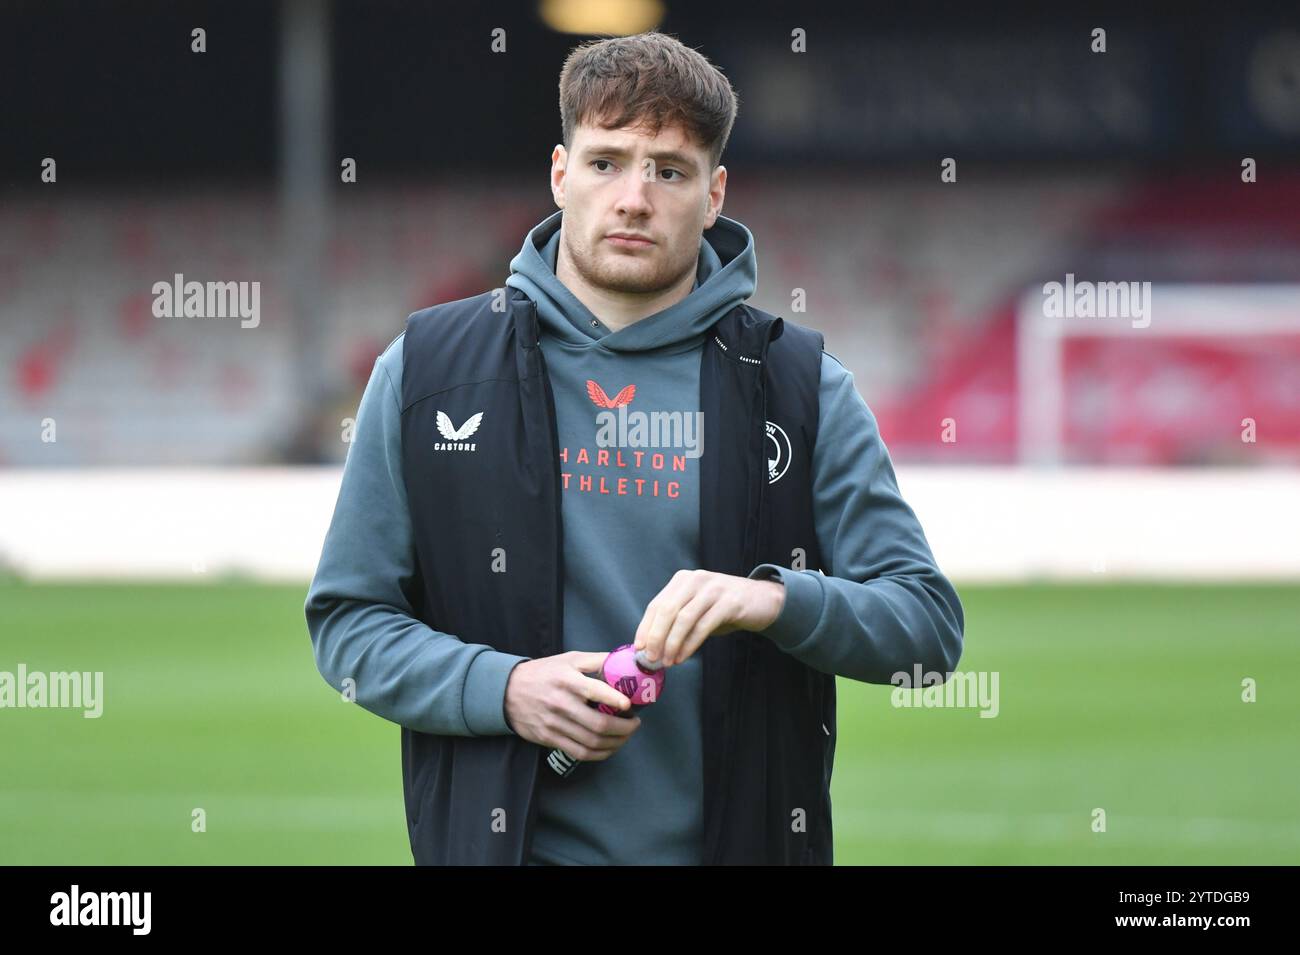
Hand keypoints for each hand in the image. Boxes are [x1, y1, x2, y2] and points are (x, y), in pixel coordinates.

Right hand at [503, 651, 641, 759]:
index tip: (630, 705)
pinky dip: (600, 753)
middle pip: (597, 724)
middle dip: (624, 728)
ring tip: (626, 736)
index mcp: (566, 679)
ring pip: (591, 742)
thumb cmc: (544, 673)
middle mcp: (560, 703)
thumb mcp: (569, 659)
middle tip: (635, 724)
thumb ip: (596, 660)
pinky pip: (579, 752)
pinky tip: (610, 747)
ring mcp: (554, 724)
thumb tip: (624, 661)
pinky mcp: (549, 738)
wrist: (508, 691)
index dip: (615, 700)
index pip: (593, 690)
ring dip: (615, 742)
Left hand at [633, 569, 784, 668]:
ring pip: (684, 619)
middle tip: (651, 658)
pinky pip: (703, 625)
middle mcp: (695, 579)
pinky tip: (683, 656)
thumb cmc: (724, 608)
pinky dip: (690, 644)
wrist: (762, 600)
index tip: (638, 648)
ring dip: (672, 643)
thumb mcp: (697, 608)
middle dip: (656, 637)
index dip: (645, 627)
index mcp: (682, 580)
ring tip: (667, 661)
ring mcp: (713, 589)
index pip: (657, 604)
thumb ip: (676, 620)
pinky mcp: (729, 602)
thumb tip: (652, 646)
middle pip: (667, 610)